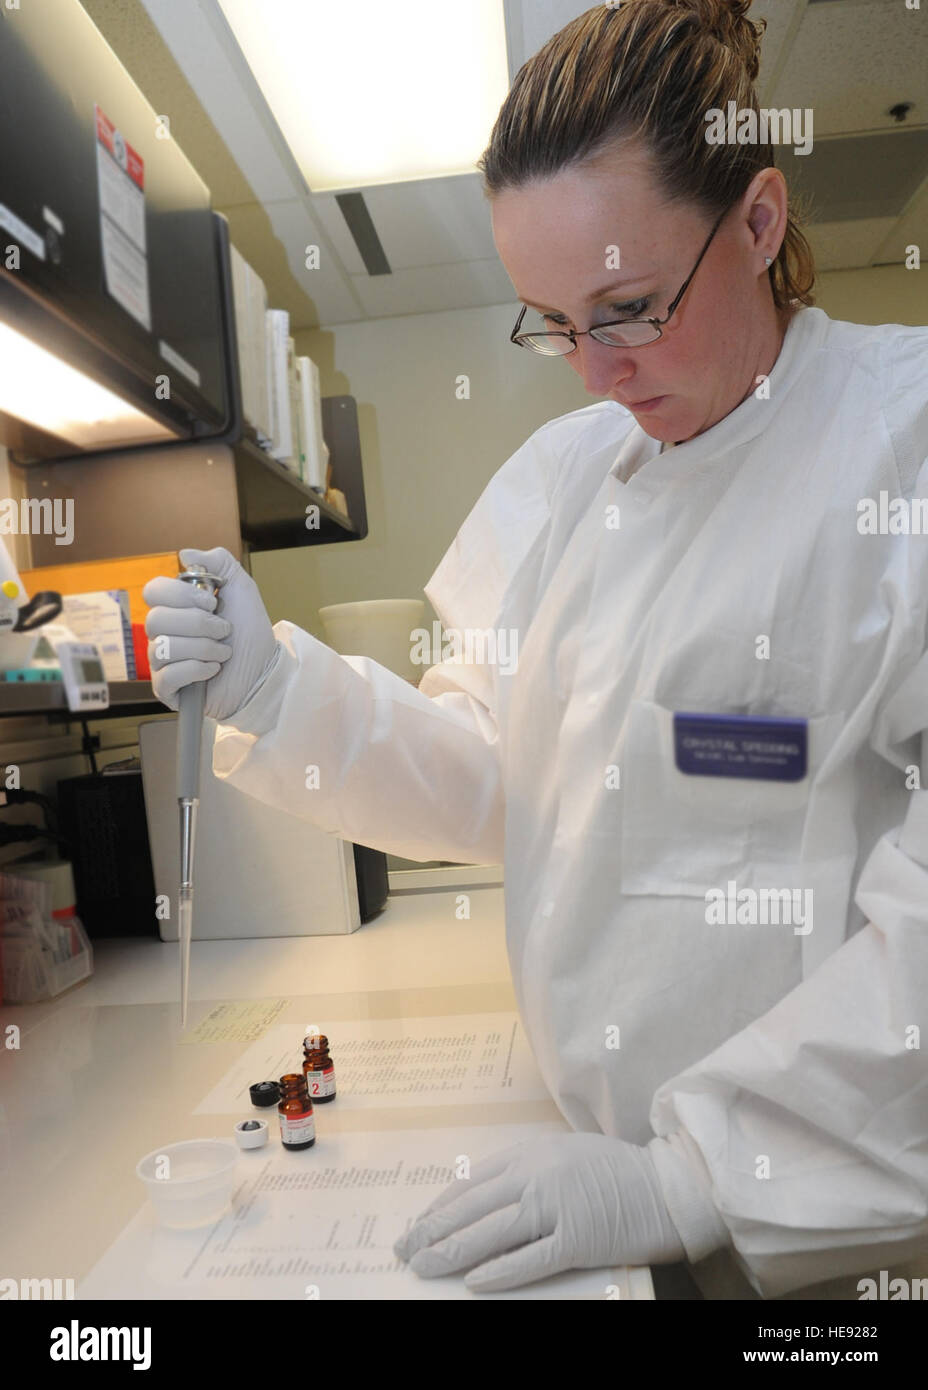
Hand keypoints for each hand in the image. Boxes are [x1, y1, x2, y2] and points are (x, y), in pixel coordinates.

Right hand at [143, 546, 278, 720]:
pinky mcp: (168, 688)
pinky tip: (213, 670)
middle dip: (198, 624)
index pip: (153, 591)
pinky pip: (167, 676)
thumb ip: (218, 562)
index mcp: (175, 607)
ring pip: (163, 648)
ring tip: (224, 652)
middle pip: (156, 620)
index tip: (211, 602)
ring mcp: (163, 661)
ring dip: (203, 648)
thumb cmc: (250, 632)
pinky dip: (196, 670)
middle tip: (224, 630)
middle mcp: (163, 633)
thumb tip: (185, 554)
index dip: (180, 595)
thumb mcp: (241, 588)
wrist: (264, 670)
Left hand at [393, 1132, 686, 1292]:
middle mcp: (538, 1175)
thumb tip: (483, 1198)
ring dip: (452, 1252)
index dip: (439, 1207)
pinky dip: (500, 1271)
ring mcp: (557, 1206)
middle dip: (432, 1232)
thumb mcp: (564, 1154)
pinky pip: (530, 1259)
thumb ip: (526, 1170)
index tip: (415, 1225)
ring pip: (491, 1234)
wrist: (668, 1184)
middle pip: (472, 1209)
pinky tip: (474, 1282)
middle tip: (404, 1252)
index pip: (471, 1183)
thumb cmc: (617, 1171)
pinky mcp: (578, 1239)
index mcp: (531, 1153)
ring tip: (424, 1268)